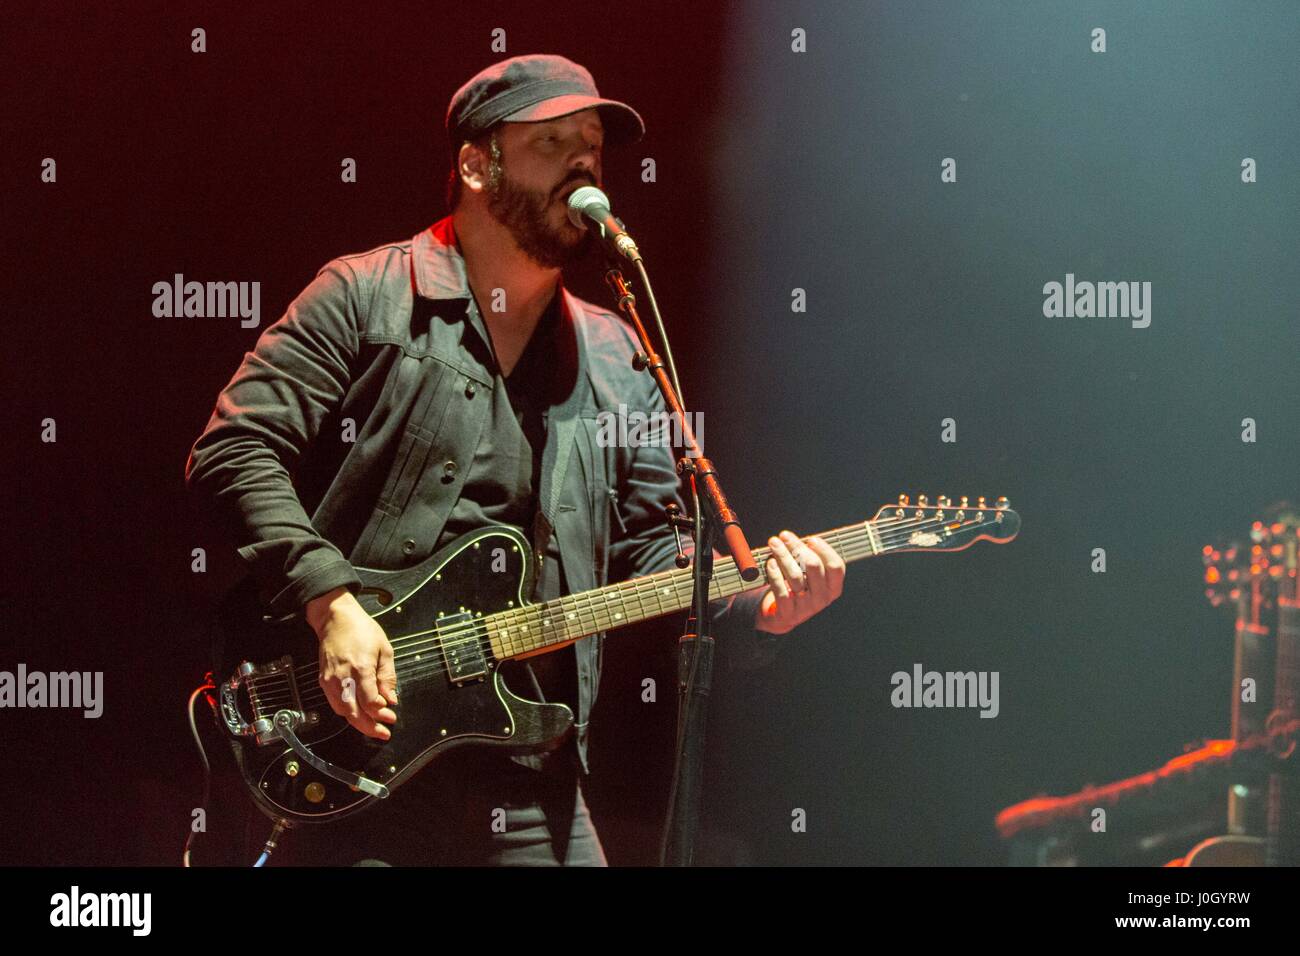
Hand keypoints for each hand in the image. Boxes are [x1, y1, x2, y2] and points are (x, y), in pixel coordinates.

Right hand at [305, 587, 398, 739]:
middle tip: (383, 732)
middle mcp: (343, 676)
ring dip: (358, 723)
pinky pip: (335, 703)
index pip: (370, 702)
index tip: (391, 717)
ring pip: (343, 711)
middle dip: (369, 727)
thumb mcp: (384, 649)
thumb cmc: (360, 629)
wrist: (335, 618)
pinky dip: (347, 712)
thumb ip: (388, 677)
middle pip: (354, 712)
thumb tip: (390, 699)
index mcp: (361, 668)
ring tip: (372, 727)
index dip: (381, 714)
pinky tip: (358, 714)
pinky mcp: (323, 680)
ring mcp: (330, 679)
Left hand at [755, 531, 845, 634]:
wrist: (781, 616)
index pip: (836, 566)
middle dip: (797, 547)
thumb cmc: (797, 587)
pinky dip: (775, 574)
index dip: (824, 550)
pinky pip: (781, 590)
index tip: (811, 539)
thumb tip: (793, 539)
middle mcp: (822, 598)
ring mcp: (806, 607)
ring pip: (795, 575)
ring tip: (774, 544)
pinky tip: (770, 563)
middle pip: (813, 565)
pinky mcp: (788, 613)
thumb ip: (808, 559)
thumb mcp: (809, 576)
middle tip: (784, 536)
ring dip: (783, 555)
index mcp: (833, 587)